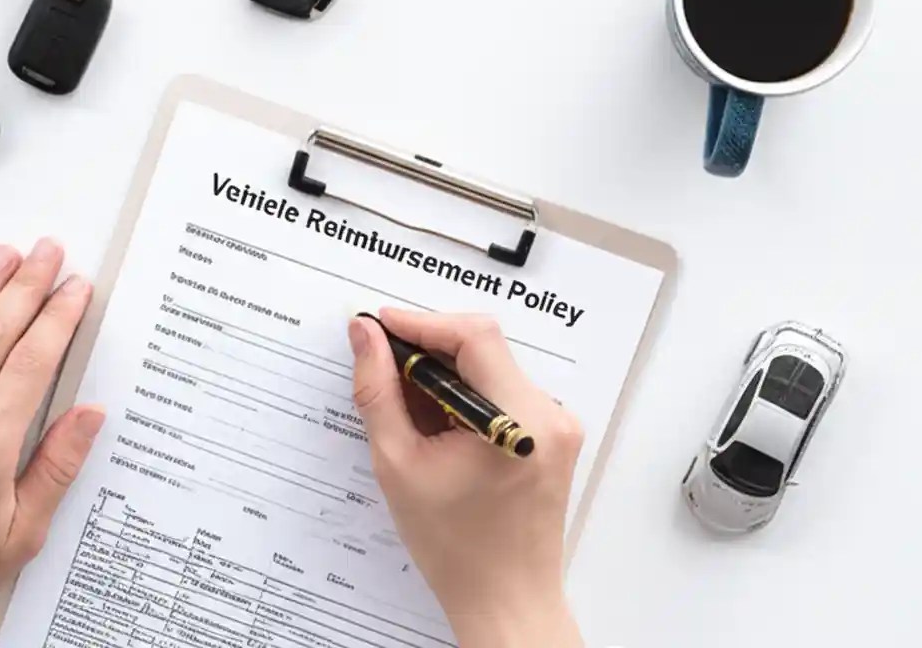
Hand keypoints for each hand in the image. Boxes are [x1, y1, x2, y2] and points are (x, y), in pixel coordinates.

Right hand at [348, 309, 584, 647]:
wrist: (505, 599)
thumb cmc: (455, 547)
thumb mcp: (399, 464)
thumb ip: (379, 392)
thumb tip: (364, 338)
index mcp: (518, 418)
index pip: (473, 336)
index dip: (421, 322)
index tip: (380, 326)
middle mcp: (548, 414)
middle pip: (484, 347)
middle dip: (429, 347)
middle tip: (384, 362)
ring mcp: (556, 425)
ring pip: (492, 368)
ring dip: (447, 373)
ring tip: (407, 403)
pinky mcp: (553, 436)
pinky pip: (505, 392)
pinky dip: (467, 395)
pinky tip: (437, 423)